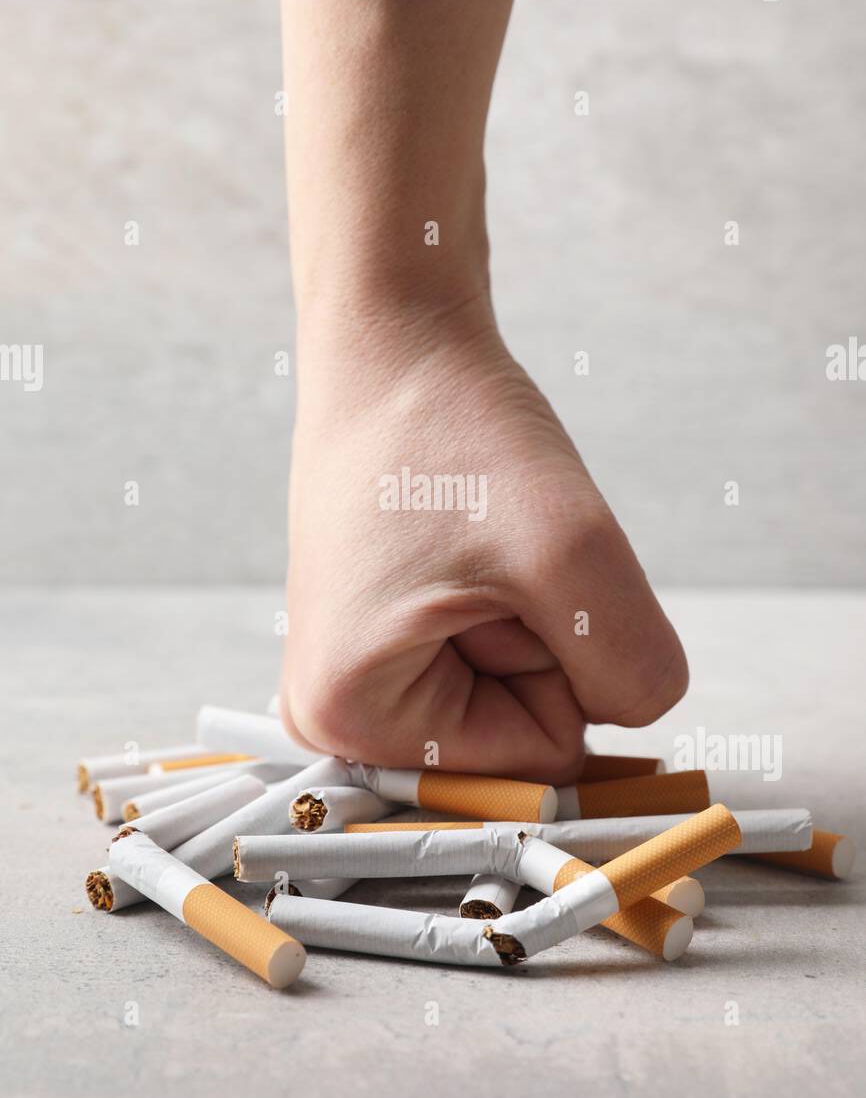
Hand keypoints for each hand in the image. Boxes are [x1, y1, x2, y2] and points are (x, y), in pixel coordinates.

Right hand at [280, 299, 687, 785]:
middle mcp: (336, 714)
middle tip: (487, 543)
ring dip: (529, 606)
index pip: (539, 757)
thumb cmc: (453, 428)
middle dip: (541, 634)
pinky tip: (465, 533)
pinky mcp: (382, 635)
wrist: (396, 339)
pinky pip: (497, 647)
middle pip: (525, 729)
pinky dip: (513, 590)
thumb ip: (634, 668)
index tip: (501, 568)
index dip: (559, 659)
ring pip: (519, 685)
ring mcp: (358, 673)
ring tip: (472, 531)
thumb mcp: (572, 551)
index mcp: (350, 718)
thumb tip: (638, 712)